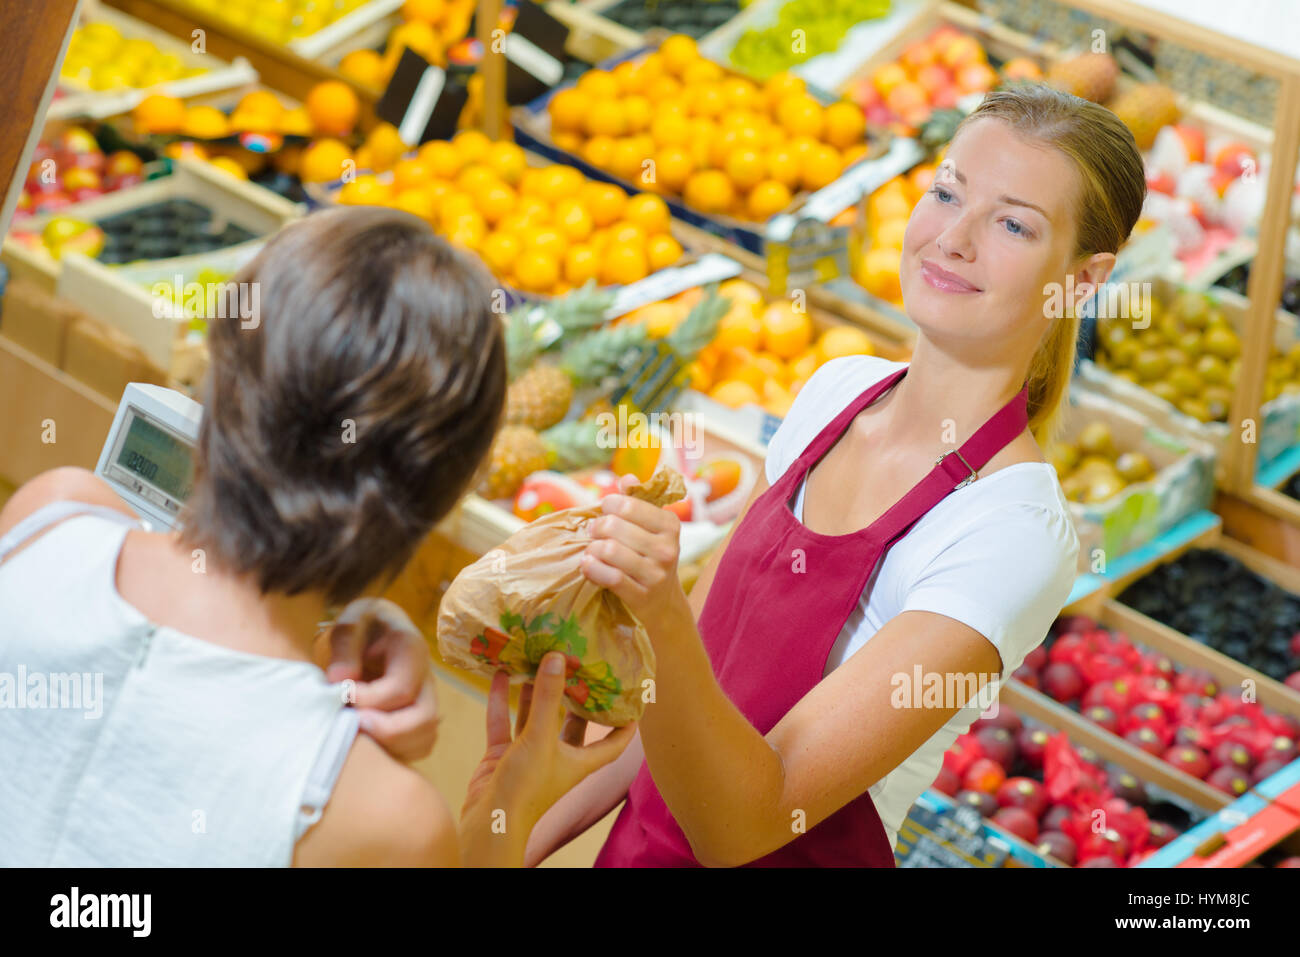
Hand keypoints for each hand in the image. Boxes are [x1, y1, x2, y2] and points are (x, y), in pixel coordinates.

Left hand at [321, 598, 439, 761]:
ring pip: (426, 736)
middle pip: (424, 718)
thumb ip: (344, 646)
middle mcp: (427, 678)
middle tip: (353, 725)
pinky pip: (420, 746)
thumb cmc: (363, 624)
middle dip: (387, 730)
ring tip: (359, 733)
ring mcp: (426, 699)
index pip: (400, 688)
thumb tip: (340, 680)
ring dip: (392, 744)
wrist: (376, 628)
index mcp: (412, 649)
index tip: (341, 695)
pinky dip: (397, 751)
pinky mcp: (419, 717)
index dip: (369, 700)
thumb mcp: (351, 621)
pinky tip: (370, 741)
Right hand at [462, 653, 635, 833]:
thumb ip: (546, 698)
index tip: (632, 700)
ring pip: (535, 719)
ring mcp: (528, 757)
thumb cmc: (526, 787)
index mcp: (579, 761)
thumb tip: (557, 658)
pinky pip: (504, 724)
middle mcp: (557, 758)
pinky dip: (501, 701)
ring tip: (537, 662)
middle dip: (574, 699)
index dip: (625, 725)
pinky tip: (499, 675)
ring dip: (534, 694)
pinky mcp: (503, 756)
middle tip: (579, 667)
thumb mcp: (540, 738)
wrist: (487, 821)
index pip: (613, 744)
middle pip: (572, 725)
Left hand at [580, 473, 686, 623]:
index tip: (604, 510)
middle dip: (596, 528)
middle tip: (593, 533)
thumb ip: (637, 500)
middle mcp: (668, 548)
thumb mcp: (650, 528)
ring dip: (593, 549)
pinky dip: (592, 568)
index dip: (608, 504)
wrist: (662, 602)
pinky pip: (610, 577)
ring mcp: (656, 574)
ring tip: (592, 550)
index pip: (628, 505)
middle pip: (614, 527)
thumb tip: (627, 478)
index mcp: (670, 525)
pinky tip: (588, 565)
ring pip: (610, 551)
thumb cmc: (649, 556)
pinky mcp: (643, 596)